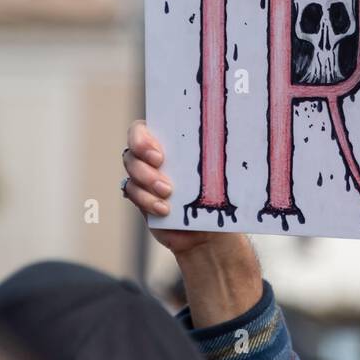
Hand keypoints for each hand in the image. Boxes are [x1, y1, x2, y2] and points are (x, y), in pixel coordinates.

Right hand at [122, 120, 263, 325]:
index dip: (142, 139)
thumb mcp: (217, 171)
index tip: (159, 154)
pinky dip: (147, 201)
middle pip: (132, 151)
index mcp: (170, 141)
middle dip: (143, 164)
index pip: (142, 129)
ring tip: (168, 193)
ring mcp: (144, 177)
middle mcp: (152, 157)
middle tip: (161, 169)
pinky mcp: (141, 197)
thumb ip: (212, 152)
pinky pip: (132, 194)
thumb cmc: (217, 194)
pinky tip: (164, 209)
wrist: (208, 229)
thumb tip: (228, 135)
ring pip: (131, 173)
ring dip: (147, 182)